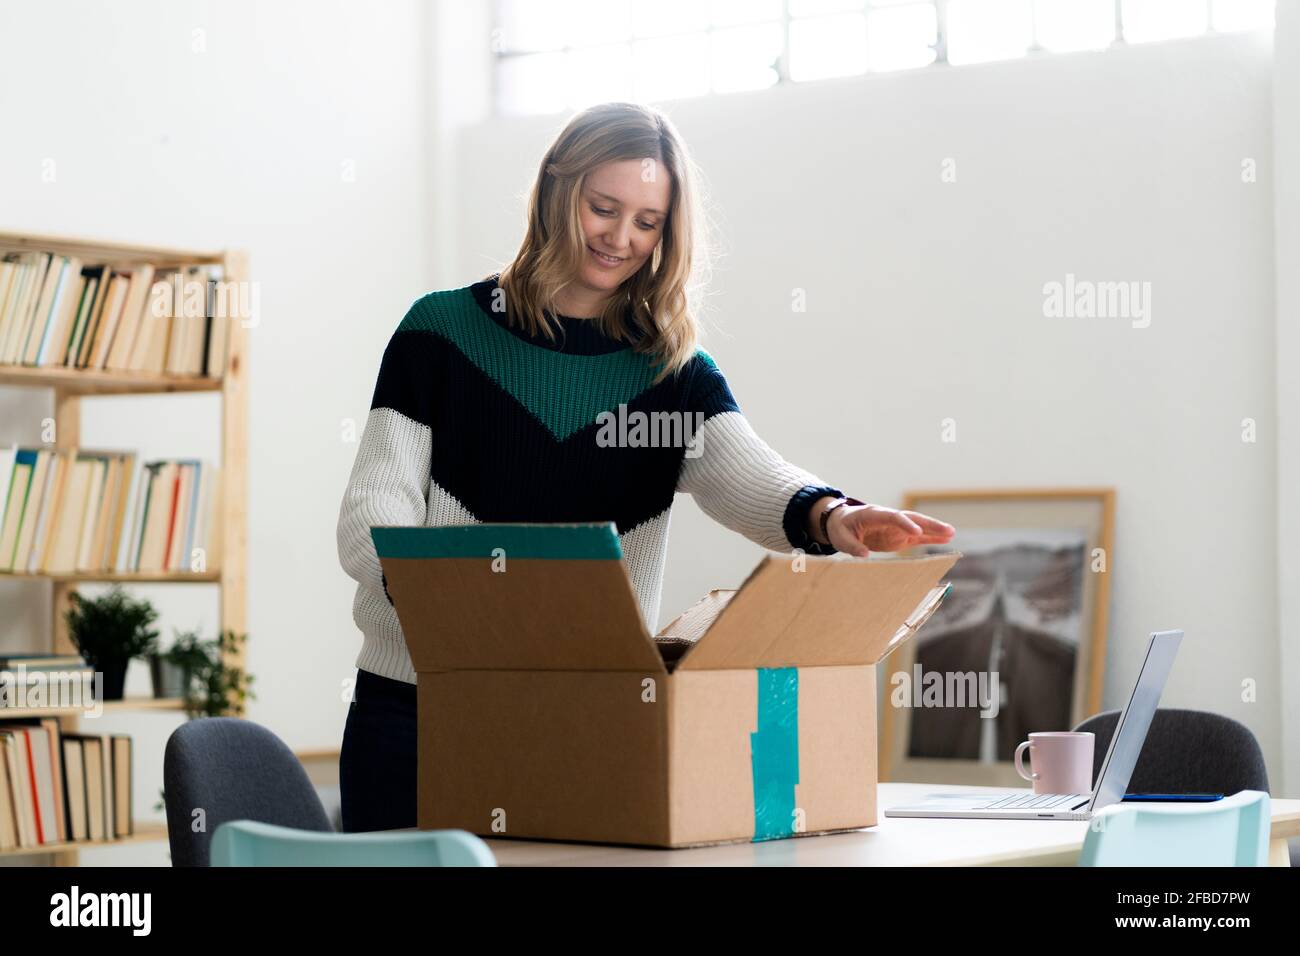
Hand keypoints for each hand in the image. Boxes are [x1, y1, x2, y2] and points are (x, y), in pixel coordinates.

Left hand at [826, 504, 954, 557]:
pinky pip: (917, 536)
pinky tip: (946, 539)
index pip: (892, 517)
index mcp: (873, 514)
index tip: (917, 533)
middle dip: (929, 524)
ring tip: (952, 533)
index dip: (905, 524)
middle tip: (947, 529)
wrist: (841, 522)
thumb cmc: (840, 528)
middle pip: (911, 518)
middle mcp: (888, 518)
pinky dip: (931, 537)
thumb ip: (852, 546)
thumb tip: (864, 556)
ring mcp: (895, 527)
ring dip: (934, 529)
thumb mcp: (841, 538)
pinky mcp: (899, 536)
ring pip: (918, 526)